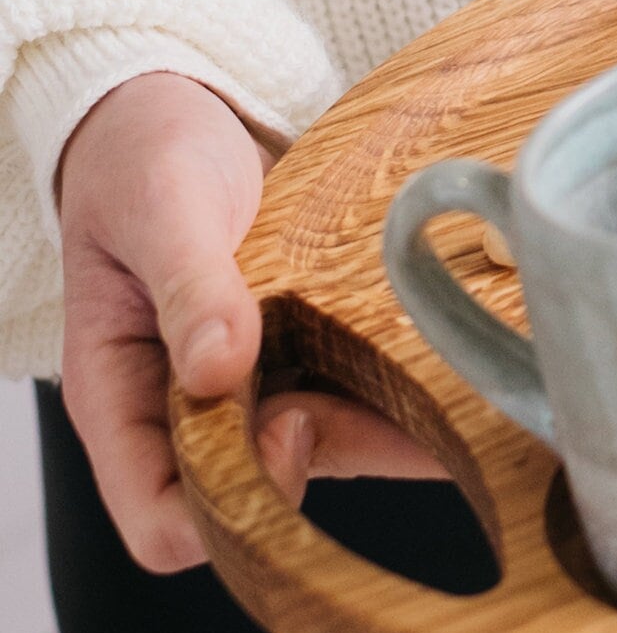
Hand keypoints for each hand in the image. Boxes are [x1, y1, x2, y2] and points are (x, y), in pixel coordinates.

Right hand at [58, 72, 441, 573]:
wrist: (187, 113)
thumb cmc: (144, 156)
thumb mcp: (160, 207)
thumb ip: (189, 286)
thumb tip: (217, 369)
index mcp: (124, 402)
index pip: (166, 519)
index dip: (232, 500)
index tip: (291, 425)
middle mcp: (192, 410)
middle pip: (268, 494)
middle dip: (343, 463)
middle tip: (425, 414)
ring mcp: (259, 383)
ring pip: (335, 443)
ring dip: (397, 428)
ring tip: (476, 401)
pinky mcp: (313, 348)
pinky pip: (366, 387)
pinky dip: (413, 384)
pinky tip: (471, 366)